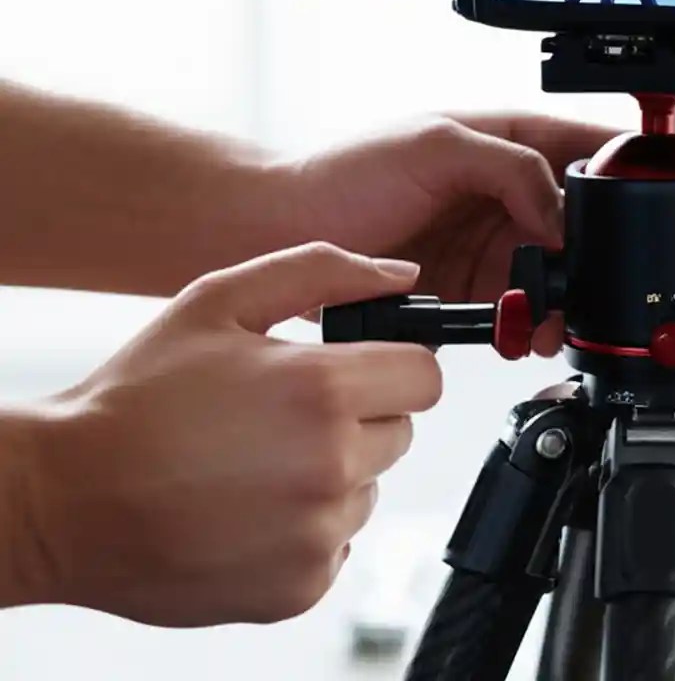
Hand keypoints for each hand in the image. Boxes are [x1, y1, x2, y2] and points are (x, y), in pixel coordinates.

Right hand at [5, 243, 439, 626]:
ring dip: (331, 477)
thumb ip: (322, 273)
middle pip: (400, 432)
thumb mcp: (218, 302)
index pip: (425, 377)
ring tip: (252, 466)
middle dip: (357, 418)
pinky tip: (245, 511)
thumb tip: (402, 275)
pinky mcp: (301, 587)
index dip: (393, 367)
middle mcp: (332, 466)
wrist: (64, 499)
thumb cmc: (136, 398)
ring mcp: (319, 535)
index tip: (357, 371)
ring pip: (369, 490)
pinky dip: (305, 531)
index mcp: (322, 390)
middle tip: (282, 417)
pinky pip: (337, 545)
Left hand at [284, 113, 618, 356]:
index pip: (587, 147)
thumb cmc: (345, 174)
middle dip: (597, 255)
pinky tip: (530, 332)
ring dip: (568, 299)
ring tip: (563, 315)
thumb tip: (561, 215)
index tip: (644, 202)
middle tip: (599, 278)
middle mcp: (508, 194)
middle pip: (583, 225)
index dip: (623, 171)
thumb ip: (511, 168)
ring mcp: (494, 244)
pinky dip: (533, 325)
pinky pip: (522, 311)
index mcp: (509, 141)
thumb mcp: (436, 145)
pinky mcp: (474, 290)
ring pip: (559, 276)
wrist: (283, 236)